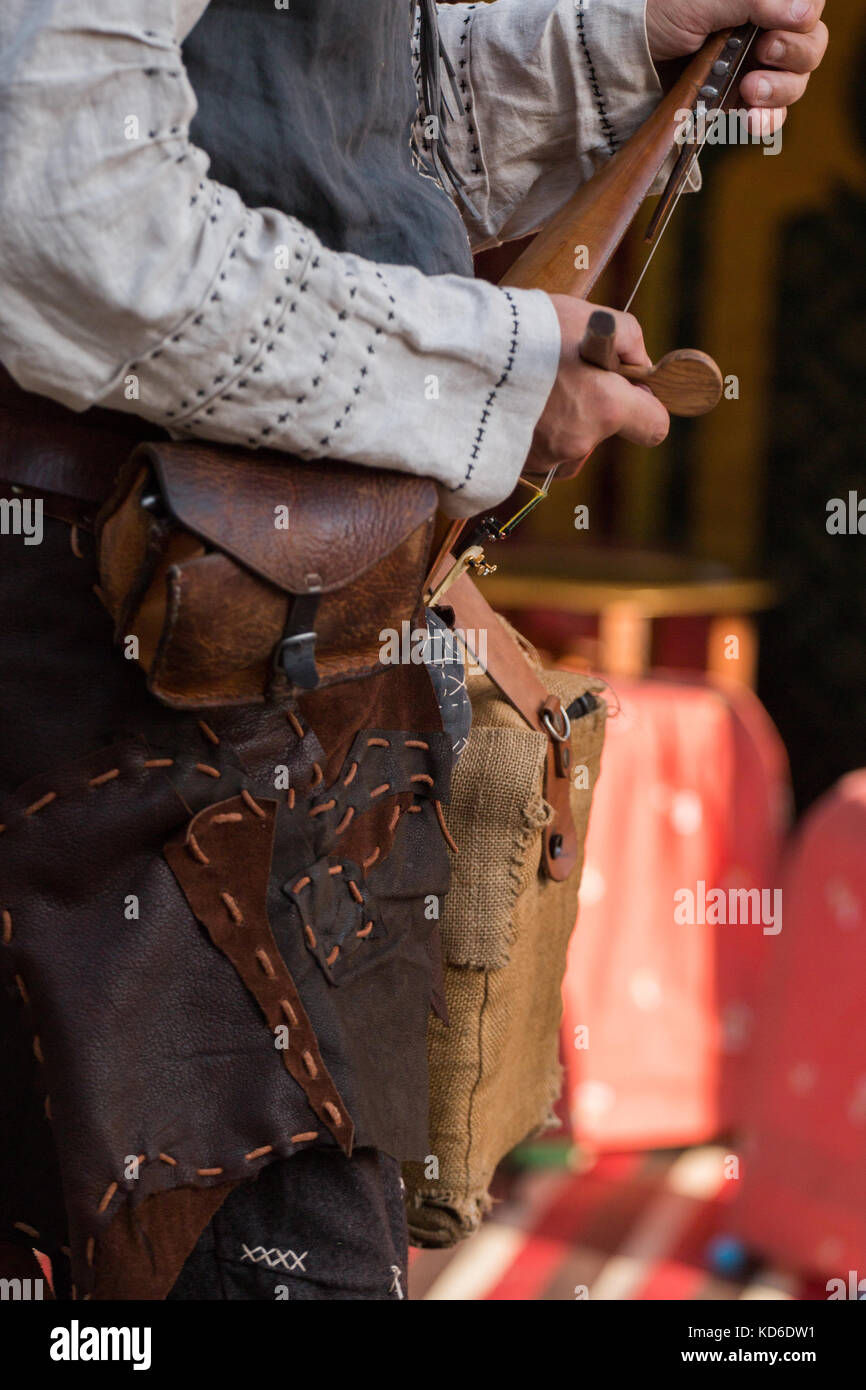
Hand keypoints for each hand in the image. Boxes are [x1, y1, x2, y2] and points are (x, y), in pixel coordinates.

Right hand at [525, 297, 669, 479]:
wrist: (457, 360)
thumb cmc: (524, 332)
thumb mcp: (586, 316)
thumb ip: (628, 337)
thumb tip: (638, 361)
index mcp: (605, 407)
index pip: (655, 426)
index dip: (646, 404)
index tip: (626, 386)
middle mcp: (580, 442)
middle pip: (603, 431)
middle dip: (591, 406)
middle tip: (562, 374)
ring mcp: (546, 460)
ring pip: (568, 443)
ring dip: (558, 419)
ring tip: (529, 386)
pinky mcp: (515, 469)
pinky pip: (535, 452)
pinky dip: (528, 431)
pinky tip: (510, 403)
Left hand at [645, 0, 827, 134]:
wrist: (622, 58)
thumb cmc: (659, 13)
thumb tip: (804, 12)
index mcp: (763, 1)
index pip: (809, 10)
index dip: (804, 21)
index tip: (774, 30)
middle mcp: (764, 31)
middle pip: (811, 47)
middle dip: (794, 55)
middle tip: (763, 54)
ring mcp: (752, 68)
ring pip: (796, 84)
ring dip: (781, 91)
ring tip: (749, 91)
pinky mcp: (736, 102)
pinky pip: (769, 116)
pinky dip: (766, 121)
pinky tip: (751, 120)